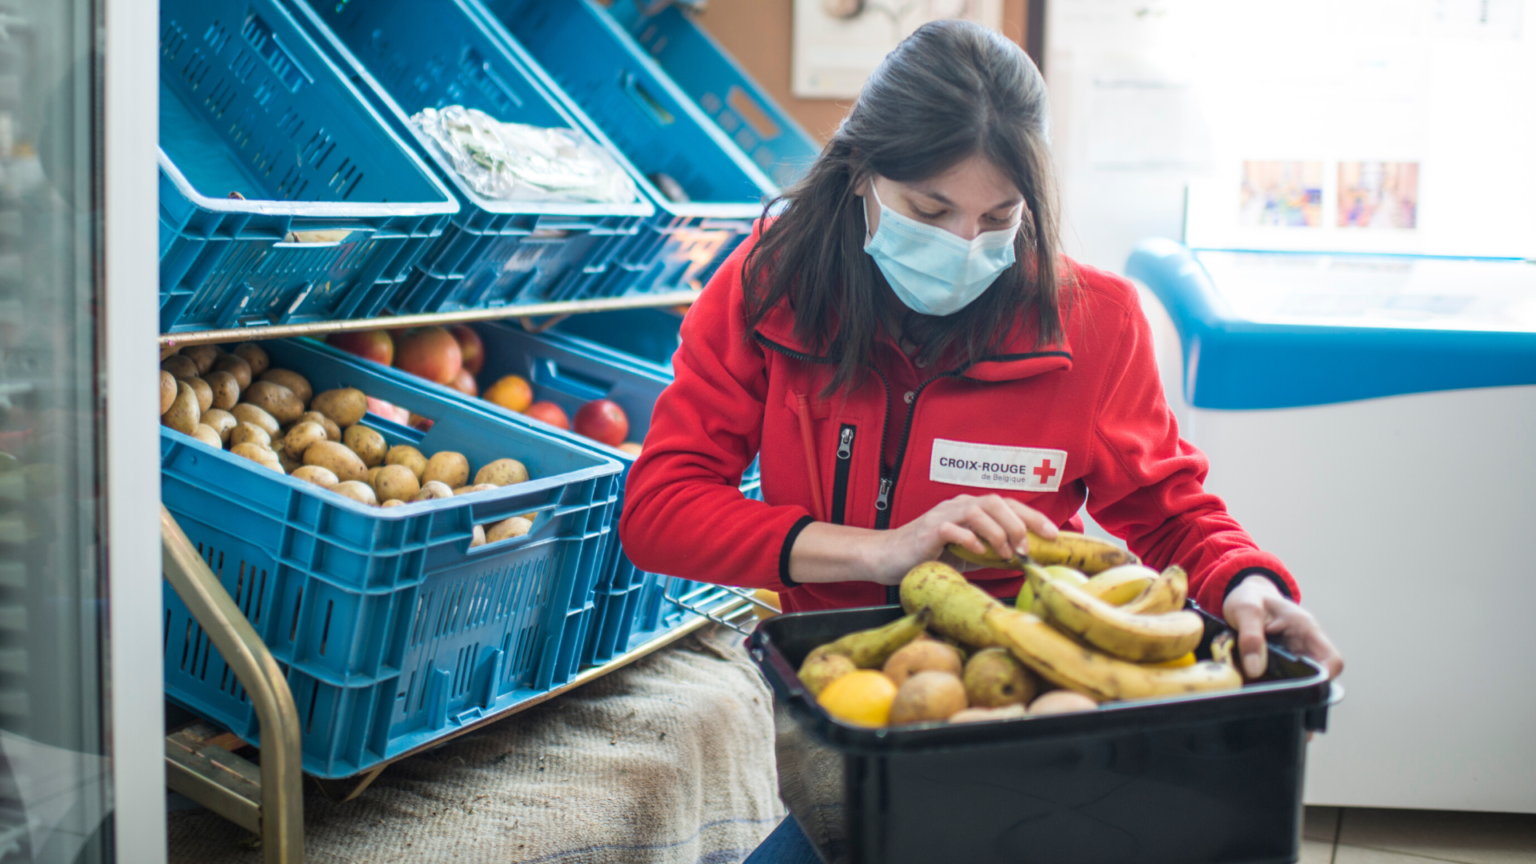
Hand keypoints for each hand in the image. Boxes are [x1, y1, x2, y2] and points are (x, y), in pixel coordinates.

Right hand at [867, 494, 1057, 584]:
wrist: (888, 557)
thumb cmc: (929, 555)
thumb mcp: (968, 554)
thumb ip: (992, 552)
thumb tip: (1023, 560)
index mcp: (971, 509)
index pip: (1008, 505)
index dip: (1032, 516)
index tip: (1053, 534)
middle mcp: (959, 506)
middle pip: (996, 502)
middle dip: (1018, 524)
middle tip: (1026, 548)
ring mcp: (942, 515)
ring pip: (977, 510)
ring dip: (997, 532)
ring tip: (1005, 553)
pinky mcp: (927, 530)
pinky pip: (952, 528)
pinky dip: (969, 539)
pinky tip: (977, 552)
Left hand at [1222, 575, 1343, 679]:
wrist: (1245, 596)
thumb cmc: (1250, 598)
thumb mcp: (1245, 610)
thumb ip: (1250, 636)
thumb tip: (1255, 669)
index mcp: (1305, 628)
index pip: (1332, 660)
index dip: (1325, 678)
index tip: (1303, 689)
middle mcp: (1306, 644)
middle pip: (1318, 676)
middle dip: (1300, 689)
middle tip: (1275, 695)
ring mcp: (1295, 654)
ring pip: (1300, 680)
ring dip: (1284, 688)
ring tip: (1261, 691)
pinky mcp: (1283, 661)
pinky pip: (1284, 678)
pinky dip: (1272, 684)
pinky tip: (1255, 685)